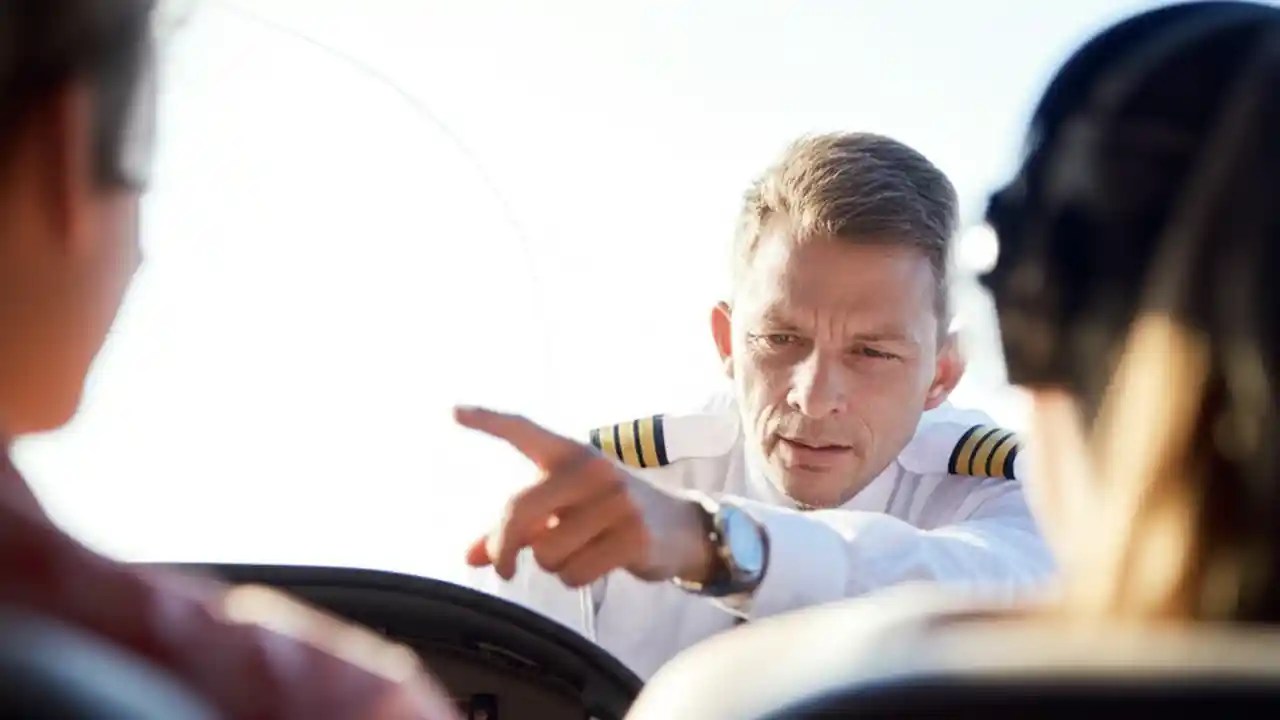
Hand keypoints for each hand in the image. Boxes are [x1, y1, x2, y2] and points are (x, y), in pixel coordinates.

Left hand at [455, 406, 714, 587]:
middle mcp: (592, 470)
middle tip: (501, 568)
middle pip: (519, 511)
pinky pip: (575, 573)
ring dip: (552, 565)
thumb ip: (519, 529)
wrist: (681, 528)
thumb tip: (470, 557)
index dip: (488, 422)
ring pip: (546, 552)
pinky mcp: (633, 536)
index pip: (524, 431)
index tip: (453, 412)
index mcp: (570, 454)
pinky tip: (598, 564)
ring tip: (578, 552)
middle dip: (502, 547)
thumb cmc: (608, 515)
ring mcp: (616, 501)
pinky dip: (576, 579)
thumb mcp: (565, 510)